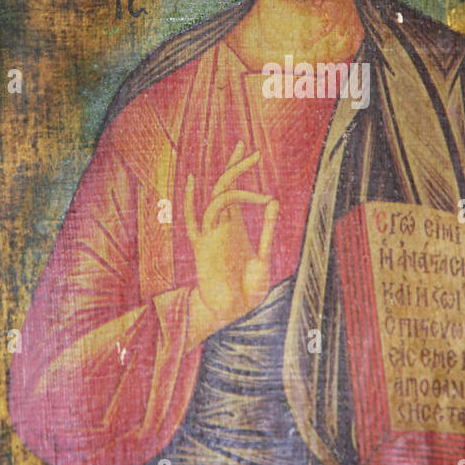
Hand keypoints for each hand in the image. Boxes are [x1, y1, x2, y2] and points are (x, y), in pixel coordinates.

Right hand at [183, 141, 278, 344]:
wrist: (231, 313)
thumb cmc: (248, 289)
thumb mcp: (264, 257)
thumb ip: (268, 230)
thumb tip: (273, 200)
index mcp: (235, 224)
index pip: (234, 189)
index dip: (239, 168)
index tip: (250, 152)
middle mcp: (221, 224)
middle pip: (224, 186)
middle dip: (236, 167)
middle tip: (252, 152)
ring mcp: (209, 233)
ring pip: (215, 199)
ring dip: (234, 187)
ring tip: (257, 186)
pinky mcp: (201, 246)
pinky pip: (192, 220)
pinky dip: (191, 200)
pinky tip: (195, 182)